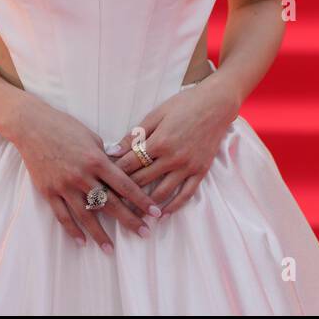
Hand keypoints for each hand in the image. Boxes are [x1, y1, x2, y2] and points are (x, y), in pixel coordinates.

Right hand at [9, 96, 163, 251]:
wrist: (32, 126)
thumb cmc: (64, 127)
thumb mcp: (91, 137)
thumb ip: (106, 155)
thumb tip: (120, 166)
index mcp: (96, 160)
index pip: (124, 184)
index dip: (141, 200)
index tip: (154, 213)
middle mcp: (82, 175)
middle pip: (110, 203)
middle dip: (129, 220)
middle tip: (144, 233)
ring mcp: (64, 185)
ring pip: (86, 215)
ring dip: (100, 234)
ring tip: (111, 249)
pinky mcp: (49, 191)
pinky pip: (63, 215)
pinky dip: (72, 230)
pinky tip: (82, 241)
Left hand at [106, 79, 239, 217]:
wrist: (216, 104)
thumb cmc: (184, 105)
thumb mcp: (156, 115)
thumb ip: (134, 135)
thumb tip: (112, 151)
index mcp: (159, 142)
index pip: (129, 164)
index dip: (114, 173)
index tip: (103, 182)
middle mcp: (173, 158)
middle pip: (142, 180)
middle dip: (124, 191)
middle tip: (111, 201)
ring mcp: (188, 167)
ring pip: (162, 192)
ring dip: (146, 204)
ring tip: (132, 213)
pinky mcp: (201, 171)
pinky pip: (186, 195)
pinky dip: (173, 207)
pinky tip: (162, 214)